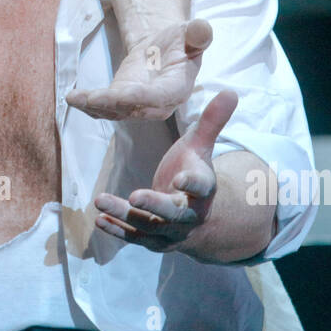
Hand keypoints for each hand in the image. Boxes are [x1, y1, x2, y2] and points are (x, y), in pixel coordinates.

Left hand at [66, 19, 212, 120]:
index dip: (140, 97)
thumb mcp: (191, 33)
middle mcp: (157, 104)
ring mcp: (137, 107)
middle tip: (91, 99)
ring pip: (114, 110)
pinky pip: (103, 108)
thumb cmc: (180, 41)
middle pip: (133, 108)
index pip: (158, 97)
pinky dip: (86, 105)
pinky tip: (72, 98)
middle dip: (111, 105)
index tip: (121, 93)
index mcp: (177, 88)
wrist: (164, 49)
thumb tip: (202, 28)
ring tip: (75, 98)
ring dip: (94, 106)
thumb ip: (198, 34)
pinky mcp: (121, 104)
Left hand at [94, 89, 237, 252]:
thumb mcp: (201, 146)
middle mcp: (188, 213)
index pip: (201, 187)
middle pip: (172, 213)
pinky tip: (99, 219)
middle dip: (154, 205)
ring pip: (147, 227)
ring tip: (100, 200)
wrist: (198, 215)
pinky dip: (117, 230)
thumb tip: (230, 91)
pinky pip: (134, 237)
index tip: (180, 179)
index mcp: (203, 189)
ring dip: (124, 215)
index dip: (192, 185)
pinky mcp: (152, 239)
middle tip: (135, 196)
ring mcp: (170, 230)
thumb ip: (211, 121)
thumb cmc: (194, 171)